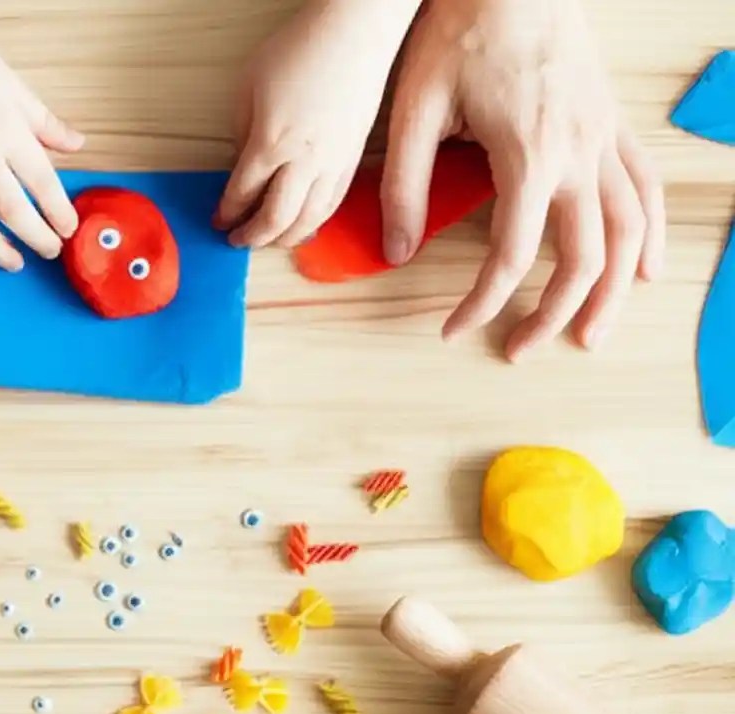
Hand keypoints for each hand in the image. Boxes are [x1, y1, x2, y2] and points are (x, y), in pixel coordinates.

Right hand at [0, 1, 83, 270]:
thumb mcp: (13, 87)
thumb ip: (46, 123)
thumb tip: (77, 144)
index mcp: (7, 133)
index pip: (43, 186)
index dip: (59, 214)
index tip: (68, 229)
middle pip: (14, 213)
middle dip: (37, 239)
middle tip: (49, 252)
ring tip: (12, 262)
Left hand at [215, 0, 421, 247]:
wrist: (355, 33)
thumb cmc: (300, 50)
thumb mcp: (249, 87)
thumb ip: (241, 133)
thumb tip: (241, 168)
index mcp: (271, 142)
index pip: (243, 193)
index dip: (228, 212)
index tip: (219, 220)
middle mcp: (304, 161)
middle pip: (276, 218)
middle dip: (253, 236)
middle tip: (238, 240)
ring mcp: (334, 163)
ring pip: (309, 219)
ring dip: (284, 238)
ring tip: (268, 241)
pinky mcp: (354, 159)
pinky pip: (333, 204)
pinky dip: (315, 223)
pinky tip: (303, 227)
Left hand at [382, 0, 665, 359]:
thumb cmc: (460, 32)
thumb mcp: (415, 108)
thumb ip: (404, 184)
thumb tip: (395, 250)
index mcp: (527, 156)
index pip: (509, 256)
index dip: (481, 304)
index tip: (452, 331)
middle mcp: (578, 153)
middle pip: (583, 258)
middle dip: (553, 315)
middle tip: (520, 349)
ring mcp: (603, 137)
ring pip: (628, 230)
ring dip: (613, 290)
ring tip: (591, 332)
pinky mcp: (611, 122)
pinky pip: (644, 186)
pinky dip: (648, 232)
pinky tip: (643, 266)